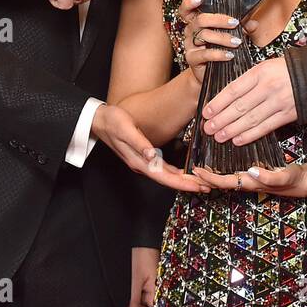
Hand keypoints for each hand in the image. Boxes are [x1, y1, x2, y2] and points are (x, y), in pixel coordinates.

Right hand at [92, 102, 208, 193]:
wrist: (99, 121)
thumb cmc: (112, 122)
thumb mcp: (125, 129)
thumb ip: (138, 143)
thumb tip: (151, 155)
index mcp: (138, 160)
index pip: (164, 177)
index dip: (181, 182)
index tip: (197, 185)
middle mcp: (141, 165)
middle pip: (168, 180)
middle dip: (187, 184)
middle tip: (207, 186)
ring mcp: (142, 163)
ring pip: (166, 176)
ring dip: (183, 180)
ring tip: (200, 182)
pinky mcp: (143, 157)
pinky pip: (162, 170)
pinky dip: (175, 174)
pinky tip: (184, 174)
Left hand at [123, 247, 157, 306]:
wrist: (140, 233)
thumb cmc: (140, 253)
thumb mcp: (134, 280)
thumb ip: (133, 301)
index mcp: (158, 292)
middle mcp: (156, 289)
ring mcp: (151, 283)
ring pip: (139, 301)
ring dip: (129, 302)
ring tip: (119, 296)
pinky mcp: (145, 277)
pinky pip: (138, 291)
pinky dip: (130, 293)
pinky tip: (122, 289)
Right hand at [177, 0, 258, 84]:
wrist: (212, 75)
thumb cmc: (219, 50)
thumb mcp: (231, 35)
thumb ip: (242, 28)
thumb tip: (253, 23)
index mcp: (197, 22)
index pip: (187, 9)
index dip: (190, 3)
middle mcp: (190, 31)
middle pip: (200, 20)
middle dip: (219, 19)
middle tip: (235, 23)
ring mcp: (190, 45)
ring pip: (204, 35)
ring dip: (223, 37)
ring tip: (237, 42)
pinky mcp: (192, 59)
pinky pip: (204, 54)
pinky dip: (218, 54)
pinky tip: (229, 55)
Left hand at [192, 162, 306, 197]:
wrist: (300, 182)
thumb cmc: (292, 180)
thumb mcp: (284, 177)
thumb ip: (270, 177)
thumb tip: (253, 172)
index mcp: (249, 183)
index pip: (224, 182)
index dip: (209, 178)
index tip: (196, 171)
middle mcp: (245, 183)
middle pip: (219, 182)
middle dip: (203, 179)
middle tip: (187, 170)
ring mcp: (246, 180)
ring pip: (222, 179)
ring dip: (209, 175)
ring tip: (195, 167)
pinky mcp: (249, 175)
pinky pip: (229, 174)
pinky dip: (218, 170)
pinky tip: (213, 163)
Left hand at [201, 55, 297, 144]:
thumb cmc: (286, 70)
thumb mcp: (265, 67)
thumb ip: (248, 81)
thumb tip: (226, 97)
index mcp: (259, 72)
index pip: (233, 90)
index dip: (218, 103)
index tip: (206, 112)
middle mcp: (268, 87)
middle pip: (239, 107)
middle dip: (221, 119)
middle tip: (207, 128)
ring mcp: (278, 102)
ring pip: (251, 119)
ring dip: (232, 130)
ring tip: (218, 136)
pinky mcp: (287, 115)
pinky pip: (266, 127)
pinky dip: (251, 135)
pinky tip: (238, 140)